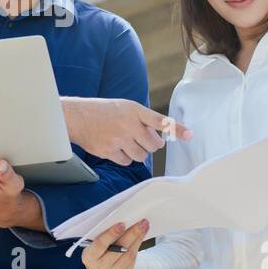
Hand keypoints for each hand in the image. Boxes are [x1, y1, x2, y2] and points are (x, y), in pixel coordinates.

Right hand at [62, 98, 191, 165]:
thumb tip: (157, 136)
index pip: (160, 120)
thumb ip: (142, 119)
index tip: (190, 135)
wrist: (77, 117)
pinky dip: (124, 157)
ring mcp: (118, 138)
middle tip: (142, 139)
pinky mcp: (109, 151)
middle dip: (151, 145)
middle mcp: (128, 124)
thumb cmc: (103, 111)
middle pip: (153, 145)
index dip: (176, 128)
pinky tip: (115, 147)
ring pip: (141, 155)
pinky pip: (126, 161)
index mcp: (134, 110)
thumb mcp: (125, 107)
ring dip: (137, 151)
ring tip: (126, 141)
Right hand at [81, 219, 150, 268]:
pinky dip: (137, 246)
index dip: (111, 234)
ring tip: (144, 226)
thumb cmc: (98, 253)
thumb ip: (104, 235)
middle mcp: (99, 268)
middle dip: (132, 234)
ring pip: (128, 255)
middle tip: (142, 222)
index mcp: (89, 257)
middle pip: (119, 250)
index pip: (100, 244)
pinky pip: (133, 261)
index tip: (122, 224)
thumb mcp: (94, 245)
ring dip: (138, 239)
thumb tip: (123, 221)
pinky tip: (141, 237)